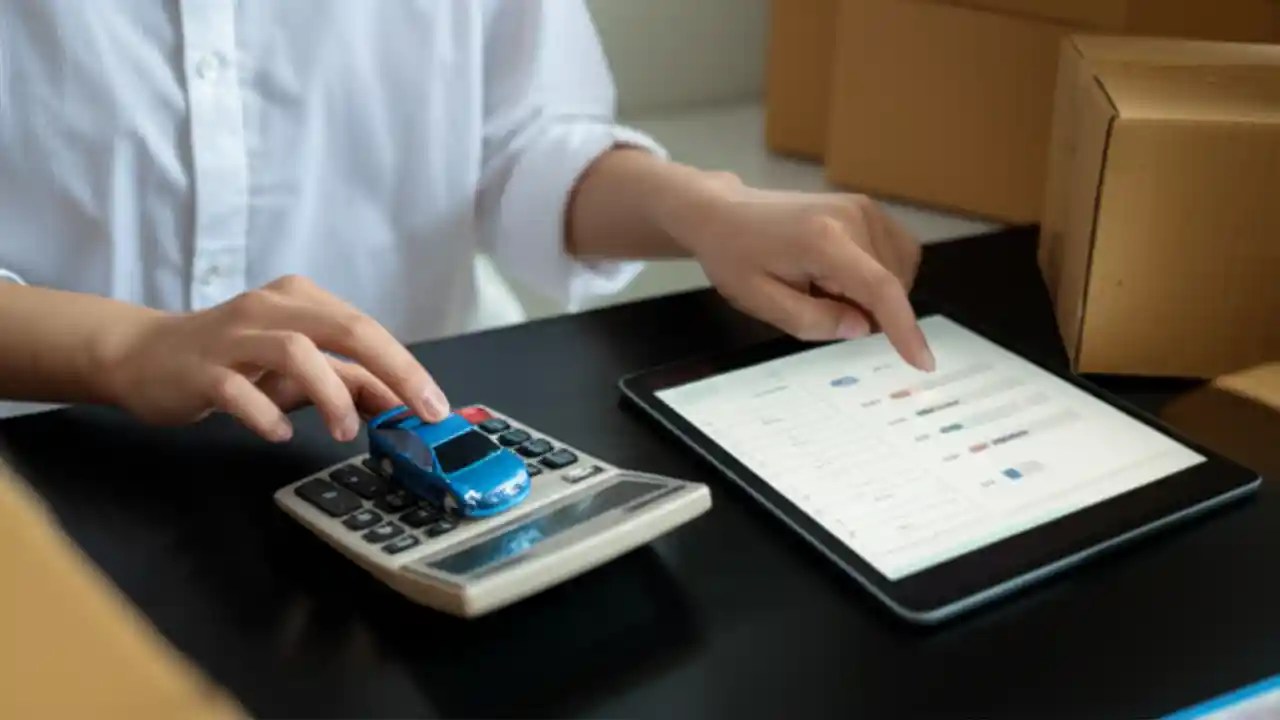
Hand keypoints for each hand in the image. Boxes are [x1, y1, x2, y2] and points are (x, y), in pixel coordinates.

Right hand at [101, 275, 448, 441]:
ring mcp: (234, 335)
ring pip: (296, 350)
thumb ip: (347, 380)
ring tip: (345, 431)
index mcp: (301, 300)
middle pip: (345, 328)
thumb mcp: (296, 369)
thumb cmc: (232, 360)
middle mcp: (272, 308)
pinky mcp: (200, 368)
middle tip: (418, 413)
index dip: (406, 367)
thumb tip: (400, 402)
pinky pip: (238, 388)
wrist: (143, 356)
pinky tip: (280, 433)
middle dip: (392, 370)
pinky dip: (265, 412)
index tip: (435, 407)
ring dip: (330, 392)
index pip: (366, 328)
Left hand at [679, 181, 933, 370]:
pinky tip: (841, 274)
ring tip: (824, 284)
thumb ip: (813, 320)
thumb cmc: (735, 258)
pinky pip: (896, 254)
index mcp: (822, 240)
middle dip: (867, 309)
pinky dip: (878, 274)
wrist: (725, 214)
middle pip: (890, 284)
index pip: (879, 287)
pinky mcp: (867, 207)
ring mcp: (863, 207)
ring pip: (899, 271)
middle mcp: (852, 216)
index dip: (904, 328)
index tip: (923, 361)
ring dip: (873, 292)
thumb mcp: (761, 301)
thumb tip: (862, 328)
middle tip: (817, 299)